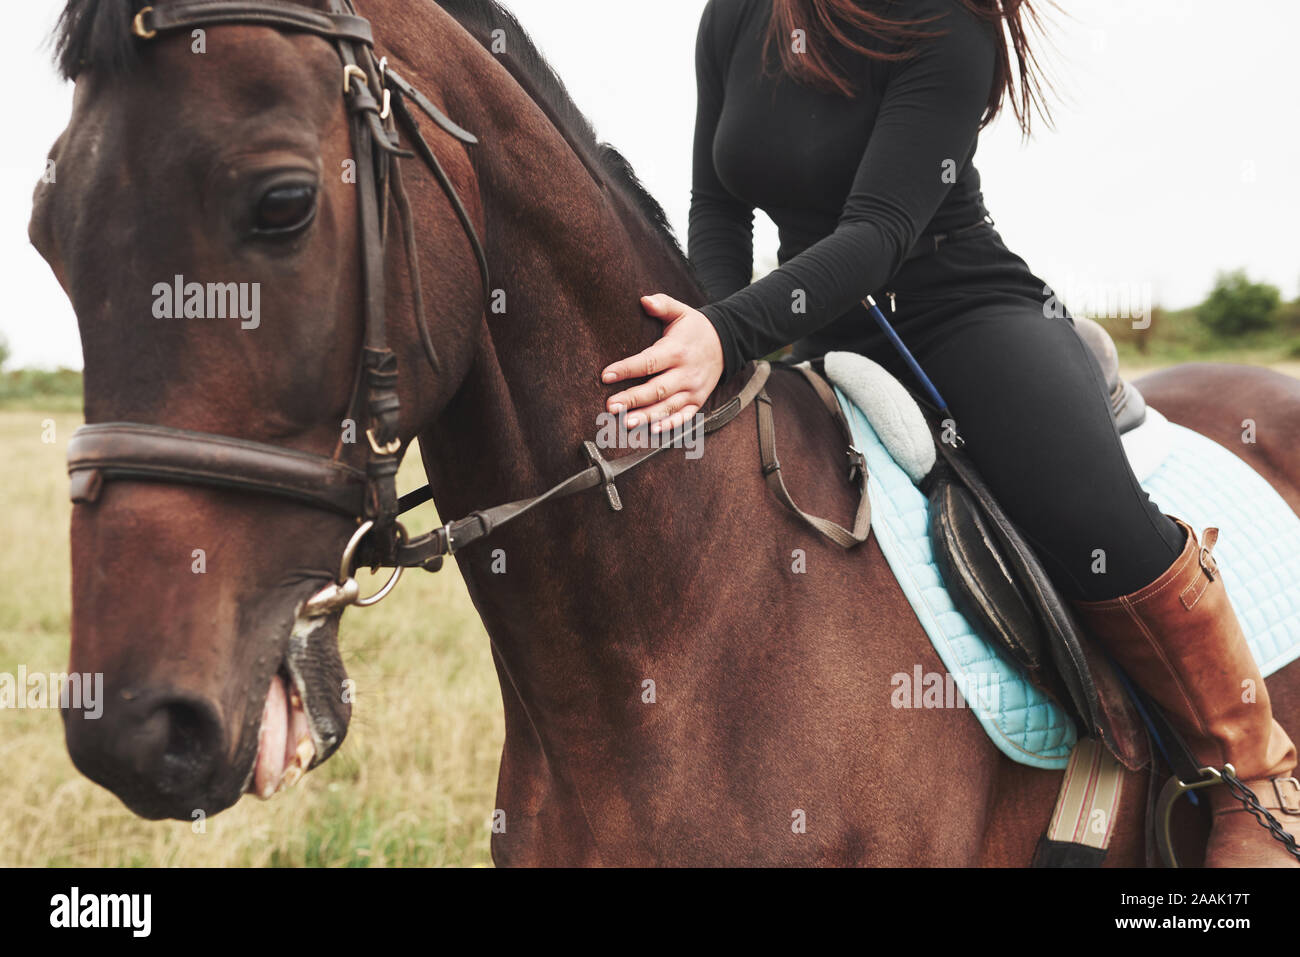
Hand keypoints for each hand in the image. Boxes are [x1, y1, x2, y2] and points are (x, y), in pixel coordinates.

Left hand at [601, 294, 724, 433]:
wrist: (726, 343)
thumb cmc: (695, 328)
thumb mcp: (681, 311)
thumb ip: (662, 304)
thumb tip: (644, 300)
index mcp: (677, 350)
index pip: (649, 361)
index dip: (627, 369)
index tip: (606, 375)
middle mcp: (686, 373)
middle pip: (656, 389)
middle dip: (633, 399)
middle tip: (610, 406)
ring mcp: (693, 390)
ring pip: (668, 407)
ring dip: (647, 416)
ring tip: (627, 423)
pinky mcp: (698, 401)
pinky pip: (684, 417)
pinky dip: (670, 425)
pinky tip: (654, 430)